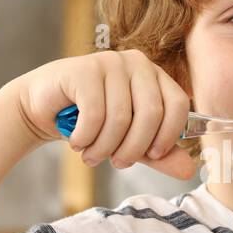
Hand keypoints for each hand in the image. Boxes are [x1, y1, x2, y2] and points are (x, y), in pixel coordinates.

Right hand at [10, 49, 197, 179]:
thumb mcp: (130, 141)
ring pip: (120, 117)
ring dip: (104, 147)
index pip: (177, 104)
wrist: (43, 110)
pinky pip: (95, 113)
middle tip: (117, 163)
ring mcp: (110, 62)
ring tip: (92, 156)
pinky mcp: (84, 69)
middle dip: (133, 148)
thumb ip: (159, 154)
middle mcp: (136, 63)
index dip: (167, 136)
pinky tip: (78, 142)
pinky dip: (86, 137)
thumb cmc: (91, 123)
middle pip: (151, 113)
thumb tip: (189, 170)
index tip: (152, 156)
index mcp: (155, 76)